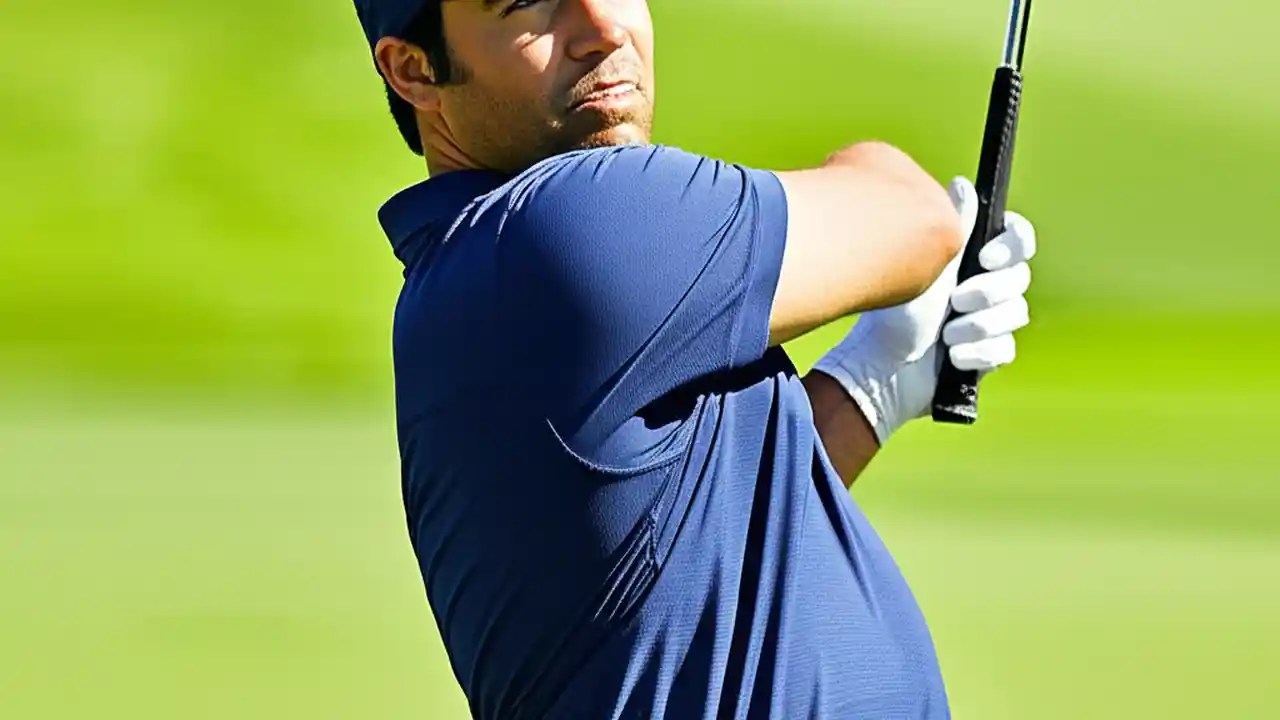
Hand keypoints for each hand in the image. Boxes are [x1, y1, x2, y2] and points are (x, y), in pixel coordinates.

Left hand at [811, 177, 1036, 443]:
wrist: (883, 364)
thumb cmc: (898, 309)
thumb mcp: (924, 264)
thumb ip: (951, 226)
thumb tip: (963, 184)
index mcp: (977, 258)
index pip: (1018, 239)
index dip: (1012, 246)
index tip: (985, 257)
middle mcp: (991, 285)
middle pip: (1020, 277)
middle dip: (988, 291)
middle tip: (956, 301)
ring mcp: (994, 320)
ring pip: (1015, 314)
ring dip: (977, 325)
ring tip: (945, 335)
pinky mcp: (992, 353)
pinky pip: (1004, 348)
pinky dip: (976, 353)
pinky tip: (951, 356)